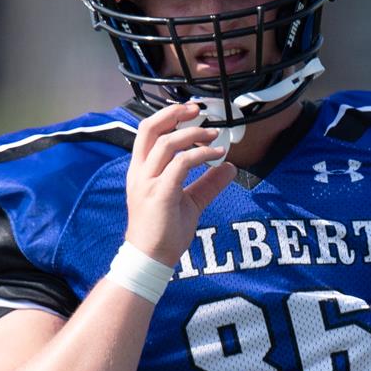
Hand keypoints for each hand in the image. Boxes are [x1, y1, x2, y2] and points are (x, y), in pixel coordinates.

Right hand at [124, 102, 235, 265]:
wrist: (150, 259)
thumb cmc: (163, 233)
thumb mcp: (190, 202)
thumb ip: (208, 183)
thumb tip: (229, 167)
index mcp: (141, 171)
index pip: (148, 133)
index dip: (168, 116)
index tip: (190, 112)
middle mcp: (141, 173)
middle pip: (150, 129)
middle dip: (174, 114)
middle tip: (198, 111)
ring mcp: (148, 183)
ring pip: (167, 143)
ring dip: (194, 135)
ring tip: (214, 136)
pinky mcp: (161, 194)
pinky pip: (181, 164)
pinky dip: (201, 156)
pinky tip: (217, 156)